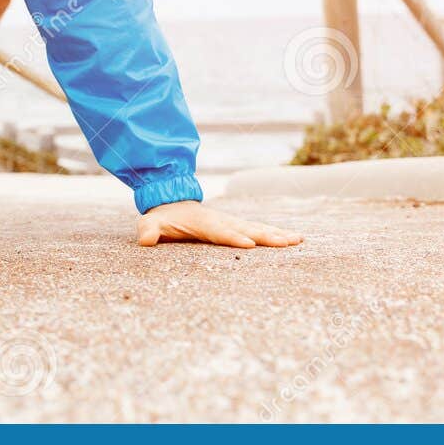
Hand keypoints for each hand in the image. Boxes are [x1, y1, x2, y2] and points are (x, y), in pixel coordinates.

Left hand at [136, 200, 302, 248]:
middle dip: (267, 236)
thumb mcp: (150, 223)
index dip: (233, 238)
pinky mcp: (236, 225)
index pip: (220, 232)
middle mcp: (221, 221)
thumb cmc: (161, 217)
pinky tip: (292, 239)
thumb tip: (145, 240)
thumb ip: (148, 230)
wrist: (170, 199)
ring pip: (257, 228)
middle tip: (288, 242)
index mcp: (203, 223)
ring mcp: (231, 221)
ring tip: (298, 239)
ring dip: (277, 234)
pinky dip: (275, 233)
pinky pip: (258, 229)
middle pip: (246, 229)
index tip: (250, 244)